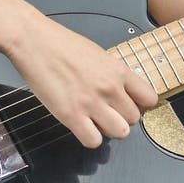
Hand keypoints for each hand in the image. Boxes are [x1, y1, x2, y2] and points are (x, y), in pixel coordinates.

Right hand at [7, 11, 158, 147]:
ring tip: (97, 122)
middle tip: (109, 114)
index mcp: (118, 70)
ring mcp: (91, 103)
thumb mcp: (99, 54)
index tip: (132, 106)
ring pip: (120, 133)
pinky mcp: (71, 115)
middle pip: (134, 119)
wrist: (34, 41)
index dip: (141, 106)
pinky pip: (93, 141)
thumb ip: (113, 74)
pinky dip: (89, 138)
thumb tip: (122, 91)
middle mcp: (110, 88)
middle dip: (123, 119)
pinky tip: (82, 127)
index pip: (149, 98)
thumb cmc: (61, 45)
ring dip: (109, 130)